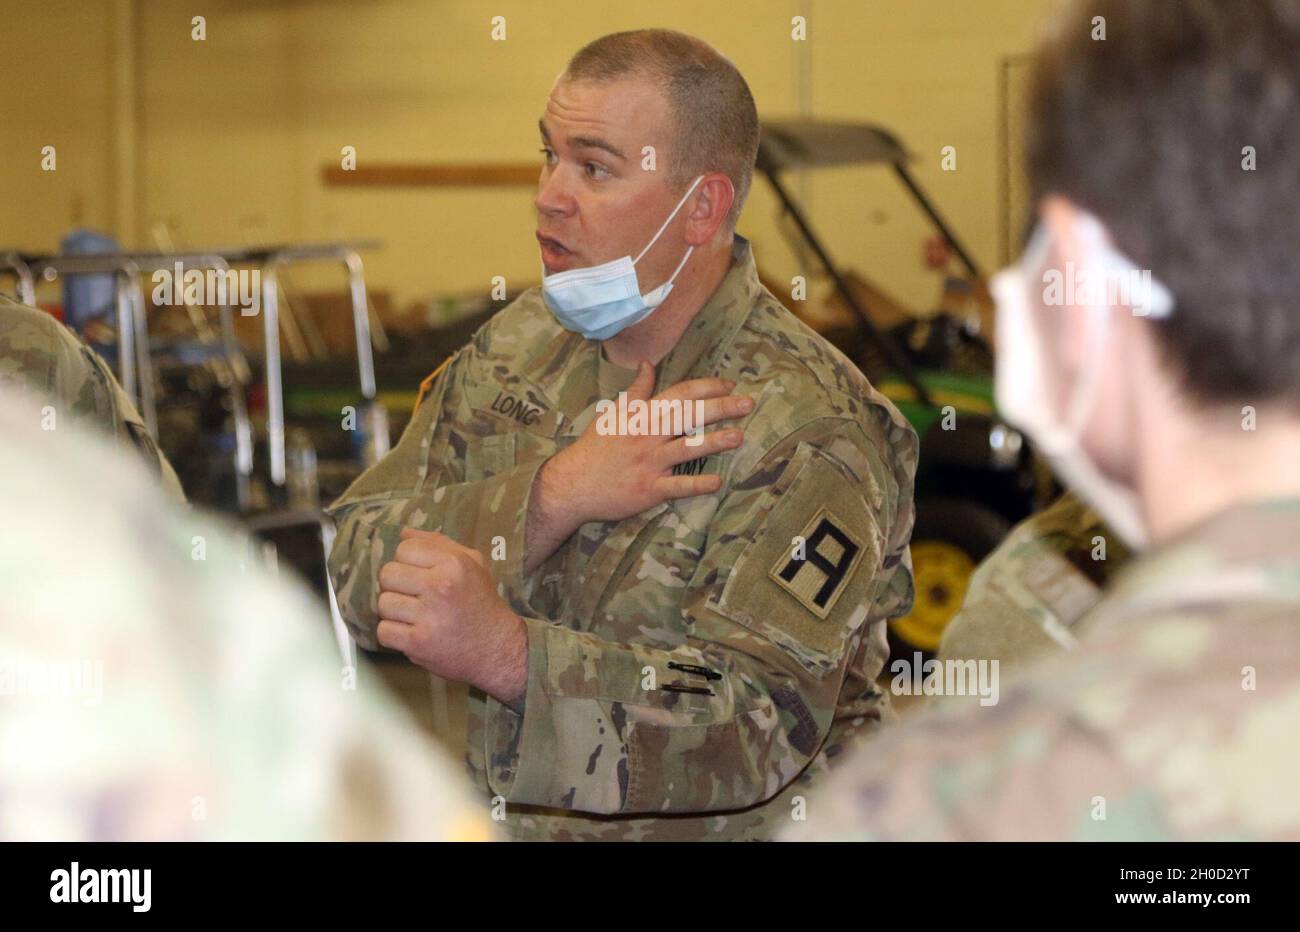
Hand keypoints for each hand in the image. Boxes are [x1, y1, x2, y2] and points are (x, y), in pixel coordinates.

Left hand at [376, 528, 527, 702]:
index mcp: (453, 563)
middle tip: (412, 596)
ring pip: (383, 603)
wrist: (497, 648)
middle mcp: (440, 586)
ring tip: (413, 615)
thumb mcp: (472, 564)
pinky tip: (410, 632)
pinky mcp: (418, 642)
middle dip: (397, 585)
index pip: (404, 549)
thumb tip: (404, 533)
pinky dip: (393, 634)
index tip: (418, 574)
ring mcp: (428, 616)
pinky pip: (383, 631)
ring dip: (395, 611)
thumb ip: (439, 544)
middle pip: (388, 574)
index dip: (408, 561)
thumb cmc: (482, 603)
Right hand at [544, 360, 752, 525]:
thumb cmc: (594, 448)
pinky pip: (677, 487)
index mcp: (641, 415)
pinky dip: (697, 485)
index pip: (679, 394)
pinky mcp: (648, 490)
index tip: (730, 385)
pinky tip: (717, 482)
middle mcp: (647, 435)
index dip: (706, 387)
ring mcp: (648, 463)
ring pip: (687, 448)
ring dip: (715, 442)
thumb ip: (636, 391)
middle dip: (720, 408)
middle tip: (748, 404)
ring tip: (739, 437)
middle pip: (688, 416)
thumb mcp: (612, 414)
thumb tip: (647, 364)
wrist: (571, 484)